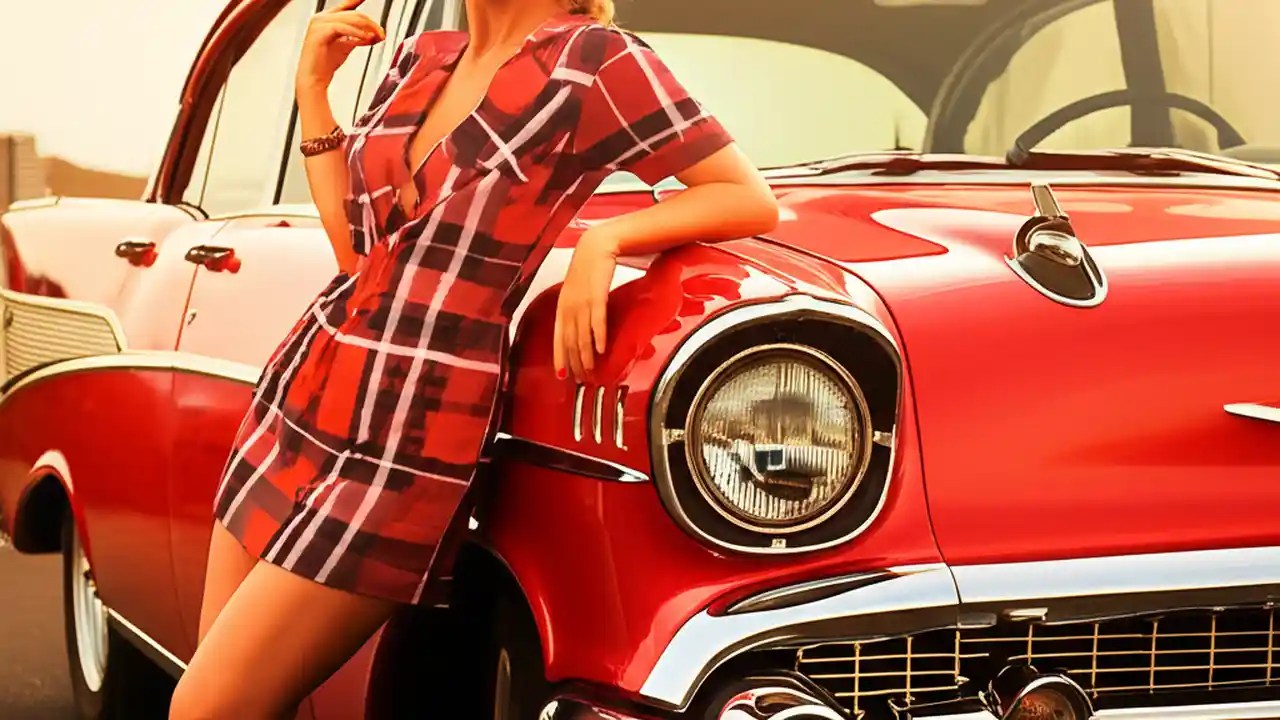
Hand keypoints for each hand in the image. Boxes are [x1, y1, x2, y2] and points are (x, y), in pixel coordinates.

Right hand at [296, 0, 385, 90]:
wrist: (313, 78)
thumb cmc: (326, 63)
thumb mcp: (346, 45)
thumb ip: (359, 37)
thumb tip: (376, 35)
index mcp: (326, 19)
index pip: (345, 6)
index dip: (356, 0)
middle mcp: (321, 18)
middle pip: (353, 14)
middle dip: (371, 24)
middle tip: (382, 34)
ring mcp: (318, 24)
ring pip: (350, 19)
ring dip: (368, 28)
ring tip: (378, 37)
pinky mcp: (319, 33)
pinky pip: (342, 28)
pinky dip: (357, 33)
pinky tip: (367, 39)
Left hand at [554, 229, 619, 381]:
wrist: (597, 246)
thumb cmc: (588, 268)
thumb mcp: (576, 291)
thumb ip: (575, 309)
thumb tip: (579, 329)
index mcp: (561, 306)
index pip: (557, 338)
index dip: (559, 357)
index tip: (561, 375)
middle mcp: (569, 306)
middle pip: (570, 340)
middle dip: (574, 362)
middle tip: (580, 378)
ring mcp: (582, 302)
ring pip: (582, 335)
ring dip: (586, 355)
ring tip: (590, 370)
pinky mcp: (597, 295)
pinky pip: (597, 321)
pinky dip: (598, 337)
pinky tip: (601, 350)